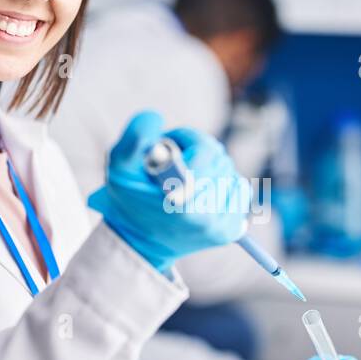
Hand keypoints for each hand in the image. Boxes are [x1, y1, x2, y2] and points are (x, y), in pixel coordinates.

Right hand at [88, 111, 247, 273]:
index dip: (187, 139)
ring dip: (211, 168)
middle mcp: (204, 216)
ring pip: (230, 172)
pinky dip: (225, 185)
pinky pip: (240, 191)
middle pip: (219, 158)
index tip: (170, 146)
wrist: (139, 240)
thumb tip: (158, 119)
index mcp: (181, 199)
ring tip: (188, 178)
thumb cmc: (129, 197)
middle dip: (198, 152)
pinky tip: (204, 191)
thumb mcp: (120, 164)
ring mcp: (219, 226)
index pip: (205, 148)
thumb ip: (135, 136)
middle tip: (176, 163)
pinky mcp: (228, 232)